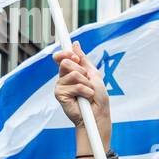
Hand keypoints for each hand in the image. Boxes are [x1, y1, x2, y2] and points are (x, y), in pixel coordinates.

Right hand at [52, 41, 111, 156]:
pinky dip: (85, 91)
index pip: (61, 57)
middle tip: (87, 80)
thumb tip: (75, 44)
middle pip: (66, 62)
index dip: (66, 53)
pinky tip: (85, 98)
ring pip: (73, 73)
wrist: (98, 114)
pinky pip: (74, 85)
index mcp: (71, 71)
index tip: (76, 57)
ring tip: (88, 92)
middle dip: (81, 70)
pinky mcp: (60, 95)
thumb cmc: (98, 97)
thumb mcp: (93, 74)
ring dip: (86, 82)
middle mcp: (63, 78)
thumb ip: (83, 59)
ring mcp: (61, 86)